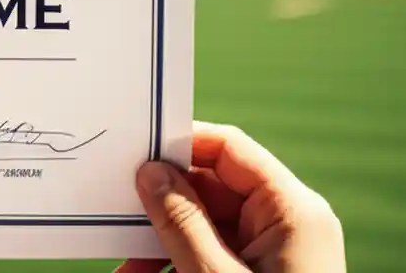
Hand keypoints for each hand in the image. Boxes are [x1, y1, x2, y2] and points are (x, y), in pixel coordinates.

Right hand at [117, 122, 344, 272]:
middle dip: (162, 206)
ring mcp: (276, 252)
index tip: (132, 153)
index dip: (180, 145)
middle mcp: (287, 223)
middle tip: (114, 217)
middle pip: (212, 188)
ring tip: (125, 269)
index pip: (228, 149)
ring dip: (162, 243)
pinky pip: (213, 255)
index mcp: (292, 209)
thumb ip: (181, 220)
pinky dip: (178, 264)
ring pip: (206, 225)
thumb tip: (151, 172)